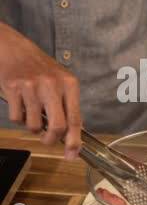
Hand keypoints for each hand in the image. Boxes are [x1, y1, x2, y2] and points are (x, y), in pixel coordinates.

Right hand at [0, 23, 81, 158]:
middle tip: (47, 140)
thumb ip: (68, 106)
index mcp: (69, 84)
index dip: (74, 141)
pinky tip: (20, 104)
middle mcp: (52, 85)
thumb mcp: (61, 81)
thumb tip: (73, 135)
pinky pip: (16, 118)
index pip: (75, 119)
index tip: (73, 154)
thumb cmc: (40, 68)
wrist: (15, 50)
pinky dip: (18, 117)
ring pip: (33, 125)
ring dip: (31, 126)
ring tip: (31, 112)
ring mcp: (32, 87)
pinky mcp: (13, 88)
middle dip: (51, 140)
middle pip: (57, 126)